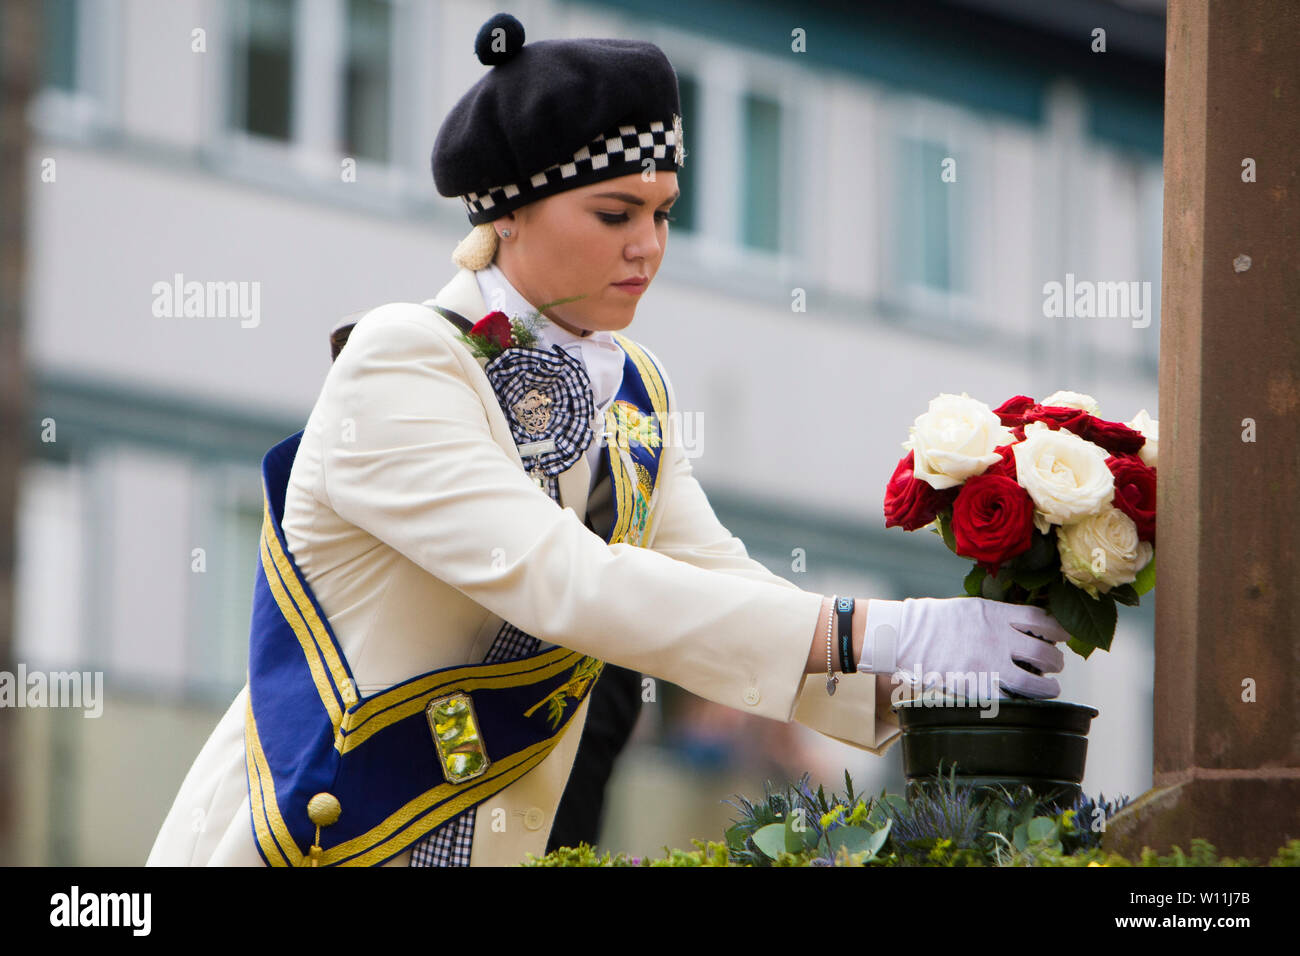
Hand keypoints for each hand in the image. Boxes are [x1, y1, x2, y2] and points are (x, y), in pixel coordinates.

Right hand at [870, 597, 1067, 698]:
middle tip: (1055, 665)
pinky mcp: (977, 686)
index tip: (1061, 636)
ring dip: (1048, 688)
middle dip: (1056, 662)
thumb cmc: (936, 620)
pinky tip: (1022, 701)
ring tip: (1050, 689)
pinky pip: (1009, 699)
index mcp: (998, 615)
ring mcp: (989, 665)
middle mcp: (999, 639)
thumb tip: (1024, 625)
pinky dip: (1019, 701)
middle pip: (1045, 654)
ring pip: (1035, 683)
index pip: (1043, 621)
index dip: (1059, 630)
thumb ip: (999, 617)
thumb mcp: (972, 607)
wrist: (908, 635)